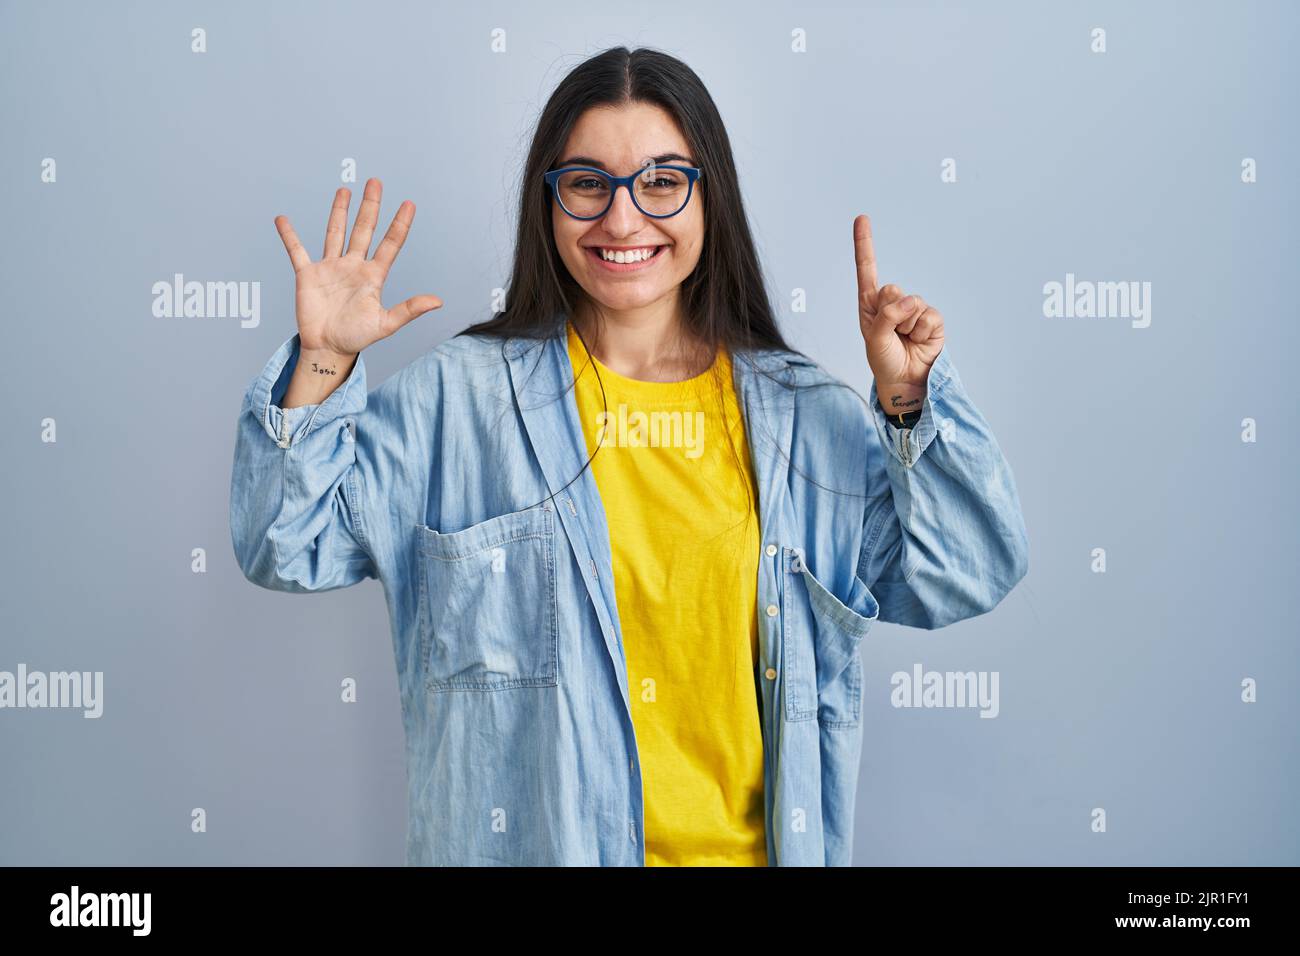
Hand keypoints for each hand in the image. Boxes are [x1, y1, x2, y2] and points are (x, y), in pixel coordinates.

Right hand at [274, 177, 442, 357]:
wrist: (328, 349)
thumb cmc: (357, 338)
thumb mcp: (386, 324)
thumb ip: (409, 310)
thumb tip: (438, 301)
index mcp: (373, 276)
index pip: (390, 244)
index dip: (399, 224)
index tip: (409, 203)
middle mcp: (353, 266)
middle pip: (363, 229)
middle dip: (370, 206)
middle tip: (376, 182)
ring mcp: (330, 268)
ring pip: (335, 232)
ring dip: (339, 211)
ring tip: (345, 190)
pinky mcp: (308, 274)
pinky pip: (297, 250)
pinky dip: (289, 236)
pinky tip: (283, 220)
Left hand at [853, 214, 944, 411]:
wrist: (905, 381)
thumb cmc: (884, 360)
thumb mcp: (874, 339)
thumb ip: (886, 316)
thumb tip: (908, 301)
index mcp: (871, 304)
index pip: (867, 269)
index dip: (865, 244)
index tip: (862, 217)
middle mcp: (891, 303)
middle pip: (891, 290)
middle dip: (889, 314)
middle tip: (892, 334)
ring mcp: (913, 310)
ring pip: (911, 304)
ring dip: (906, 327)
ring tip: (905, 340)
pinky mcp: (932, 319)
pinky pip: (928, 316)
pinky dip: (922, 332)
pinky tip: (919, 341)